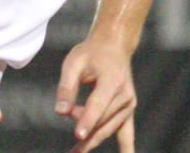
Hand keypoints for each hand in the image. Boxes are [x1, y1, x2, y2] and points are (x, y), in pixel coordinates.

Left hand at [55, 38, 137, 152]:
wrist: (114, 46)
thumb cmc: (90, 53)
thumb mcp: (73, 63)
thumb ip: (66, 87)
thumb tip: (60, 113)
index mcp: (112, 80)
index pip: (98, 104)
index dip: (87, 120)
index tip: (78, 136)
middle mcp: (125, 94)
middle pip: (102, 119)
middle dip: (83, 124)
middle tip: (67, 114)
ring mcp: (129, 104)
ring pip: (108, 128)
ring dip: (91, 137)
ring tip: (74, 152)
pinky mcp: (129, 110)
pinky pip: (128, 132)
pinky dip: (126, 147)